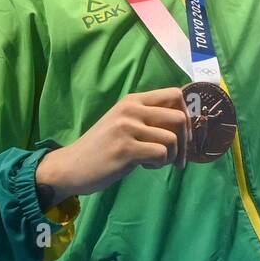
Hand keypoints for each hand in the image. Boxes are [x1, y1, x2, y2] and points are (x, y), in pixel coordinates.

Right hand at [35, 87, 191, 206]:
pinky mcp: (126, 149)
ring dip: (170, 156)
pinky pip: (161, 154)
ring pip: (172, 139)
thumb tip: (186, 126)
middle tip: (179, 158)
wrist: (72, 166)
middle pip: (179, 117)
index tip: (184, 135)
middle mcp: (131, 109)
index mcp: (133, 100)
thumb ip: (149, 119)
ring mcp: (127, 128)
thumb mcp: (124, 123)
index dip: (187, 115)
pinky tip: (144, 166)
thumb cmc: (102, 147)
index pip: (175, 94)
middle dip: (186, 141)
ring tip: (154, 162)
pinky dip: (158, 164)